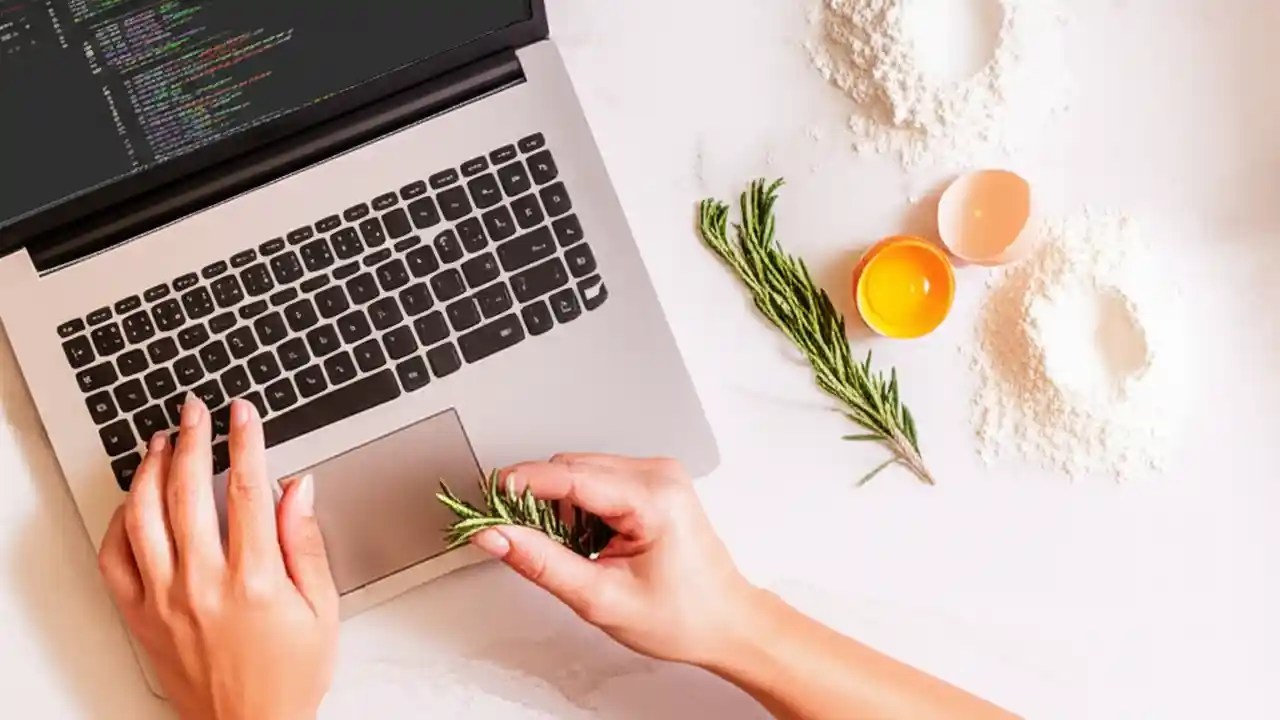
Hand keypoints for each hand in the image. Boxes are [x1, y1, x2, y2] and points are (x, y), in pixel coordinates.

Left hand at [97, 396, 338, 719]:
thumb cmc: (290, 675)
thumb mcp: (322, 609)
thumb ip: (307, 543)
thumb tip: (298, 488)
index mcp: (255, 581)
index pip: (246, 490)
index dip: (244, 441)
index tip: (242, 413)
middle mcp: (203, 586)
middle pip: (189, 491)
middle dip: (193, 439)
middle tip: (195, 409)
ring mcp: (165, 600)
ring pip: (144, 516)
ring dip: (151, 470)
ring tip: (161, 441)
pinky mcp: (140, 617)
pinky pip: (115, 558)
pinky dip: (119, 521)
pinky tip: (134, 499)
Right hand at [471, 455, 754, 665]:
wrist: (725, 622)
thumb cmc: (681, 616)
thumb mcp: (600, 597)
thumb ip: (541, 562)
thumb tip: (496, 536)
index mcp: (653, 497)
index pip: (569, 475)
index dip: (521, 486)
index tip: (487, 505)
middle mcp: (658, 474)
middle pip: (570, 467)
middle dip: (538, 501)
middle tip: (525, 544)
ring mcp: (658, 474)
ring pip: (580, 471)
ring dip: (561, 506)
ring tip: (576, 553)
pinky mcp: (653, 482)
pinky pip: (597, 480)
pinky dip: (580, 507)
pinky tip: (590, 542)